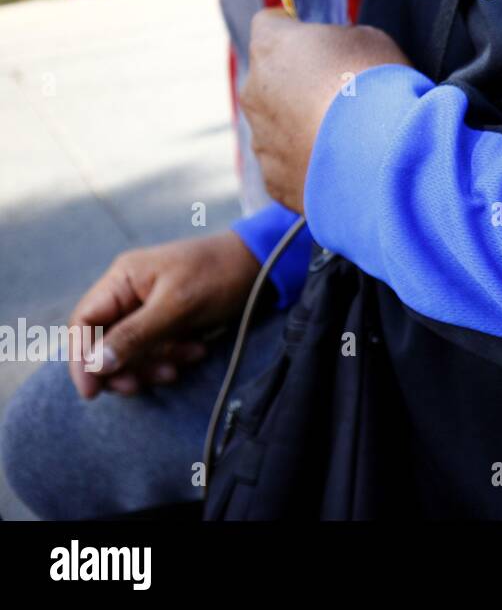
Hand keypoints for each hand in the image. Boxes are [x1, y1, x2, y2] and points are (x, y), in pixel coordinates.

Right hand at [69, 232, 260, 398]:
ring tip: (182, 363)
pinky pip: (159, 346)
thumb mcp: (178, 307)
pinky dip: (173, 355)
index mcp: (123, 279)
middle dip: (125, 365)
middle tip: (145, 383)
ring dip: (153, 363)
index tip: (93, 392)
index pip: (84, 322)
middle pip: (105, 341)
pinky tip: (197, 352)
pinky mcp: (172, 319)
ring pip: (133, 349)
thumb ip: (135, 335)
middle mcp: (130, 291)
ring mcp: (150, 305)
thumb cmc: (220, 275)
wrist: (265, 263)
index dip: (82, 359)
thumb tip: (94, 365)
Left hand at [242, 10, 409, 211]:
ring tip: (347, 136)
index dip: (295, 30)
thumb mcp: (368, 40)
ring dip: (303, 126)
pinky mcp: (275, 180)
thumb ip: (339, 41)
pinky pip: (288, 166)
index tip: (317, 42)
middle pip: (270, 79)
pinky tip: (342, 165)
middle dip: (298, 84)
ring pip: (277, 126)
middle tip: (342, 95)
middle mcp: (254, 92)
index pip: (269, 24)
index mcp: (271, 47)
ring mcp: (261, 140)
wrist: (382, 155)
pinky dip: (310, 164)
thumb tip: (334, 55)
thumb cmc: (377, 86)